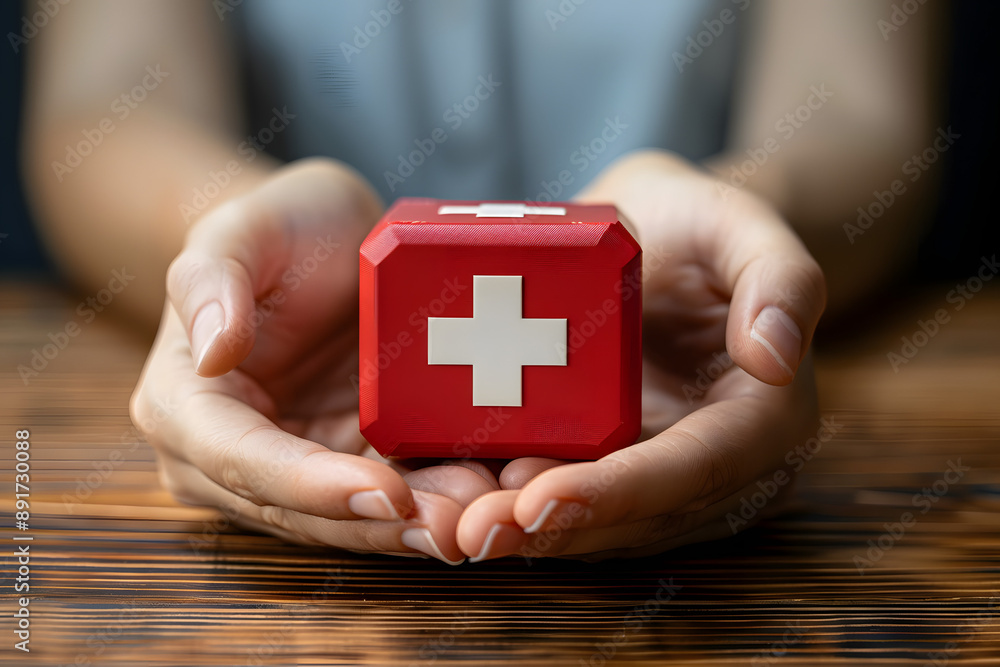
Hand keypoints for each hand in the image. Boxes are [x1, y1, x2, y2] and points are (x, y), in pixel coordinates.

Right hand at [130, 159, 497, 563]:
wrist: (331, 239)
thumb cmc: (281, 226)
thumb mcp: (241, 229)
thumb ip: (211, 281)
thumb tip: (212, 351)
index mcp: (186, 405)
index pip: (243, 460)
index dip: (312, 486)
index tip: (382, 491)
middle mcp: (229, 456)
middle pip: (303, 510)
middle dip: (378, 525)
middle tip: (455, 527)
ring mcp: (294, 468)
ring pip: (351, 518)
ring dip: (416, 526)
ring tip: (480, 518)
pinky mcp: (349, 465)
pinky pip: (390, 496)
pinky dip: (435, 502)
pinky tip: (486, 499)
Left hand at [456, 150, 826, 560]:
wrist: (656, 231)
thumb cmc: (698, 222)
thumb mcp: (740, 221)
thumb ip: (780, 276)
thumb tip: (777, 356)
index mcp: (765, 419)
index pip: (694, 470)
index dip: (620, 491)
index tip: (542, 499)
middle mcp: (717, 466)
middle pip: (638, 516)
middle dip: (556, 531)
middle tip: (474, 534)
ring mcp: (660, 473)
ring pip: (597, 525)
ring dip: (527, 534)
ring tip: (457, 530)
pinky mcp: (612, 465)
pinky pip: (566, 494)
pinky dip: (515, 505)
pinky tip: (458, 505)